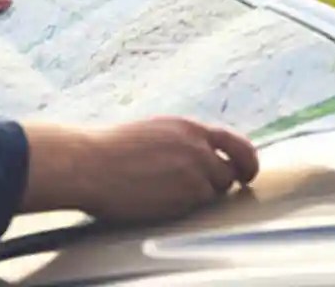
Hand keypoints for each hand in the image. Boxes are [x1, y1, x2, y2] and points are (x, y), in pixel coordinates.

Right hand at [20, 117, 259, 222]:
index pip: (234, 142)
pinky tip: (161, 201)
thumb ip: (181, 141)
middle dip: (227, 181)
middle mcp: (198, 147)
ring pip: (214, 190)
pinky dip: (186, 207)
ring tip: (169, 193)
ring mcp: (194, 172)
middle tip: (222, 190)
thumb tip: (198, 154)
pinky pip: (197, 206)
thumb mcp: (155, 132)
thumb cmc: (110, 150)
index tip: (245, 170)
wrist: (89, 164)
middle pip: (231, 170)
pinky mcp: (185, 195)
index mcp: (189, 128)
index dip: (244, 158)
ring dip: (200, 195)